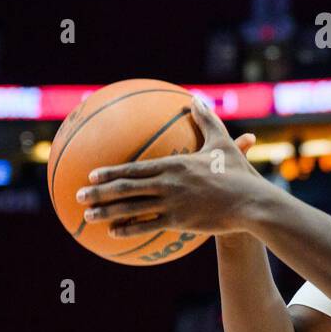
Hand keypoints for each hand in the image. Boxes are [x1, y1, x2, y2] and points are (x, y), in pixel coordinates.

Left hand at [76, 96, 264, 238]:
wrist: (252, 203)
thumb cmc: (239, 173)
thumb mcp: (223, 143)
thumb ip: (206, 121)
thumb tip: (197, 99)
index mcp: (174, 164)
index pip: (135, 167)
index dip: (111, 171)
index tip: (92, 173)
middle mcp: (168, 184)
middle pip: (126, 188)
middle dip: (99, 191)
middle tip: (78, 194)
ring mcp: (172, 205)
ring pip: (131, 210)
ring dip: (106, 212)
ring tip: (87, 215)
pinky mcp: (179, 222)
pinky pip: (147, 227)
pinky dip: (128, 230)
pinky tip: (114, 233)